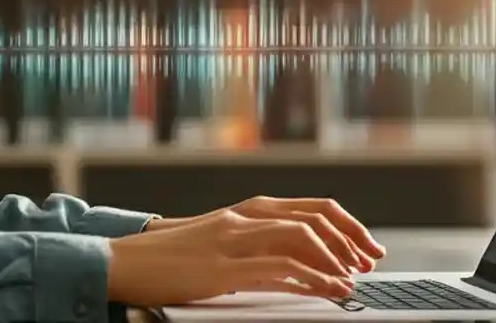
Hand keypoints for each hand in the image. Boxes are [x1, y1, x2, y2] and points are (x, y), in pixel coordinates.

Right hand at [109, 209, 356, 306]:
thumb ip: (259, 252)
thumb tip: (300, 272)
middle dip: (350, 238)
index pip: (312, 207)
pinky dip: (312, 278)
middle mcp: (246, 217)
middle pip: (315, 216)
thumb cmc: (173, 258)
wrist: (126, 261)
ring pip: (301, 238)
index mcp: (248, 210)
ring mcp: (234, 239)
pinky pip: (279, 268)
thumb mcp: (223, 248)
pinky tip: (327, 290)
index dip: (347, 225)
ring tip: (352, 280)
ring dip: (335, 260)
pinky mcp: (223, 267)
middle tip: (369, 261)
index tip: (366, 246)